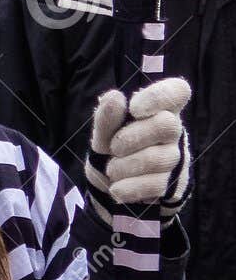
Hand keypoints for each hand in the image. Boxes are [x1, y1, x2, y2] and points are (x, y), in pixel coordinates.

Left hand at [86, 76, 190, 223]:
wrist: (109, 189)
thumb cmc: (110, 151)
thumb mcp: (102, 134)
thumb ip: (106, 117)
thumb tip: (115, 96)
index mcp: (157, 109)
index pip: (177, 91)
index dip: (158, 97)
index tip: (134, 109)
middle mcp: (172, 131)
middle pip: (167, 125)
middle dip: (132, 138)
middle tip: (113, 148)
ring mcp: (176, 157)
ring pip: (159, 158)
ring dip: (126, 166)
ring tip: (112, 170)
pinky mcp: (173, 184)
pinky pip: (157, 185)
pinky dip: (130, 187)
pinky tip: (117, 188)